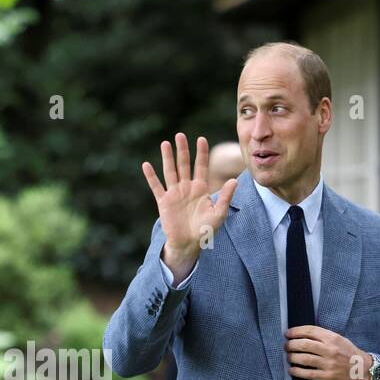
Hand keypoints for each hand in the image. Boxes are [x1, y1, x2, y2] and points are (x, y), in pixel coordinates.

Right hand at [141, 133, 238, 283]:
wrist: (189, 244)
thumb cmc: (206, 230)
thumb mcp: (219, 214)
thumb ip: (225, 197)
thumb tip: (234, 181)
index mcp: (201, 189)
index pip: (201, 166)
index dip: (201, 153)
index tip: (201, 139)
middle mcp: (187, 188)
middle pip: (184, 165)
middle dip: (183, 150)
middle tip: (180, 135)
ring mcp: (174, 194)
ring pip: (170, 171)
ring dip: (167, 158)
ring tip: (165, 143)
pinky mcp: (164, 202)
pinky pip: (156, 187)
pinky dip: (151, 176)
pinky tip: (146, 165)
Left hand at [286, 325, 373, 379]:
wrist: (363, 370)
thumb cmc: (349, 353)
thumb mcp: (339, 340)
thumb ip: (323, 337)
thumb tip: (302, 335)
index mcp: (333, 338)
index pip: (310, 331)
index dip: (296, 331)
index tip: (288, 333)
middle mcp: (330, 350)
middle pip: (304, 344)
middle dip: (291, 344)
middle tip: (286, 346)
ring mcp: (329, 364)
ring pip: (304, 359)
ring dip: (292, 357)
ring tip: (289, 357)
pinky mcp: (328, 376)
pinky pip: (308, 374)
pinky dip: (297, 371)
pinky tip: (292, 370)